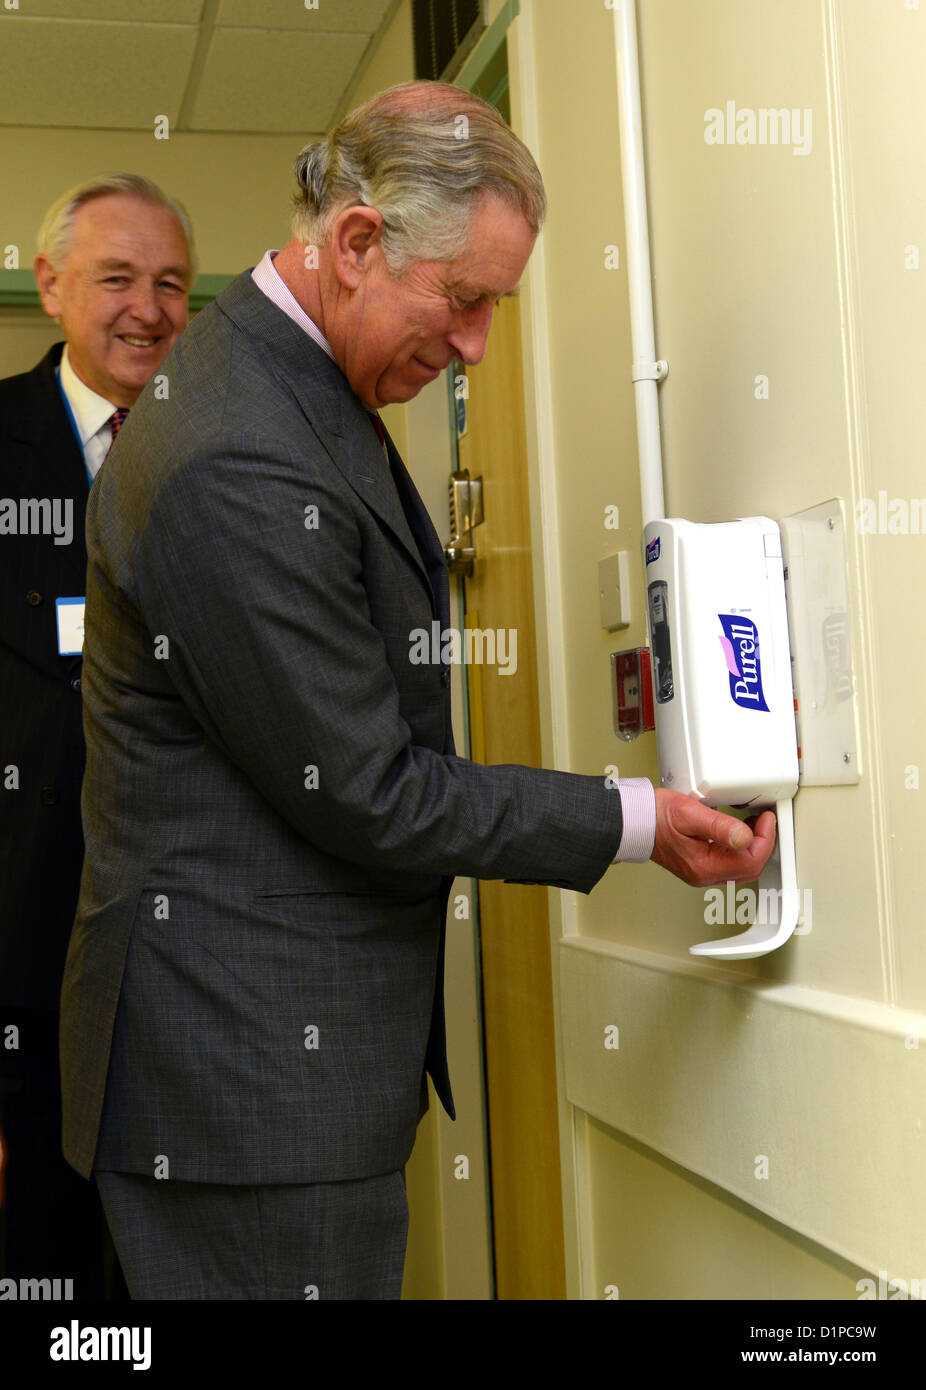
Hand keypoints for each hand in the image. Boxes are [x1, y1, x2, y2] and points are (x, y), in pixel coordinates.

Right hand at [650, 788, 776, 887]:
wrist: (633, 822)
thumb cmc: (655, 816)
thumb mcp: (690, 814)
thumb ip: (720, 826)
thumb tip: (745, 836)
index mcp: (704, 866)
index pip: (750, 860)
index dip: (765, 838)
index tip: (767, 819)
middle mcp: (704, 874)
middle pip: (750, 868)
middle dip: (763, 843)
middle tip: (764, 821)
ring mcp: (701, 871)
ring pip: (742, 867)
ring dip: (753, 846)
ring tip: (754, 824)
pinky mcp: (699, 864)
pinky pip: (729, 862)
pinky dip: (741, 848)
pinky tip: (739, 832)